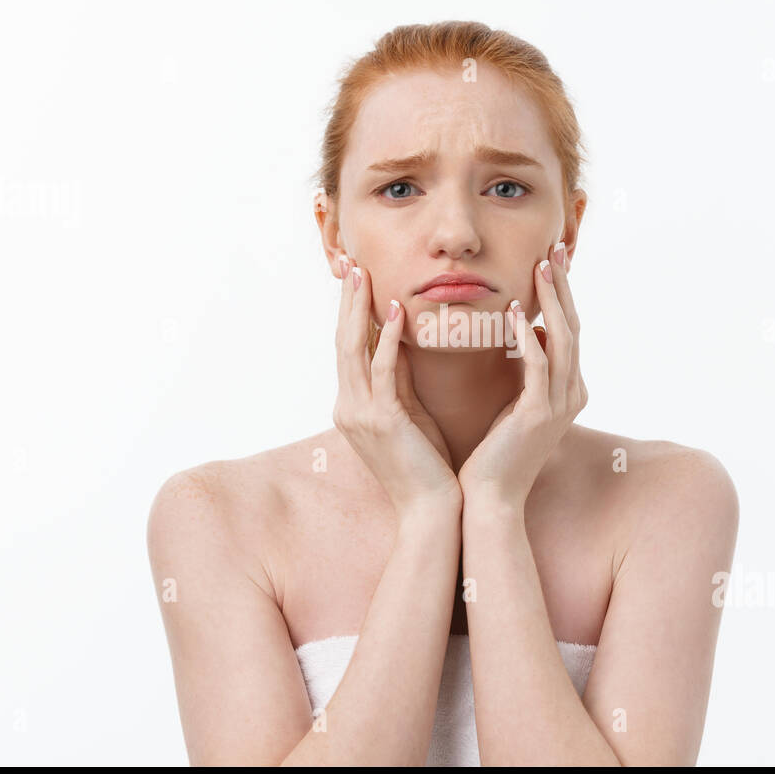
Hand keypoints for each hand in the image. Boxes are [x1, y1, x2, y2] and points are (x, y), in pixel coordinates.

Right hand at [332, 255, 461, 515]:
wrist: (432, 511)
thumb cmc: (428, 465)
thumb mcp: (409, 413)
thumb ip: (400, 380)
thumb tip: (403, 343)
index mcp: (353, 405)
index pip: (349, 348)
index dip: (350, 312)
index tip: (357, 277)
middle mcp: (348, 406)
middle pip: (342, 341)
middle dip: (346, 301)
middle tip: (350, 262)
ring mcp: (359, 414)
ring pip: (352, 349)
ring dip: (358, 309)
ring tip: (363, 274)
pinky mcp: (381, 421)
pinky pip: (381, 370)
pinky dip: (387, 337)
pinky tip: (395, 310)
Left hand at [457, 242, 586, 507]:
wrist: (490, 498)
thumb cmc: (494, 452)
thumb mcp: (515, 400)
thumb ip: (527, 368)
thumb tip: (533, 330)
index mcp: (567, 390)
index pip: (569, 330)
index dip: (562, 293)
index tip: (550, 258)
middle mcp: (571, 394)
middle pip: (573, 327)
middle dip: (563, 286)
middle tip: (555, 247)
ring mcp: (559, 405)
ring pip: (563, 340)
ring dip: (552, 301)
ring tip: (541, 266)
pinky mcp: (539, 415)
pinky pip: (539, 367)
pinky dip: (531, 338)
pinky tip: (519, 313)